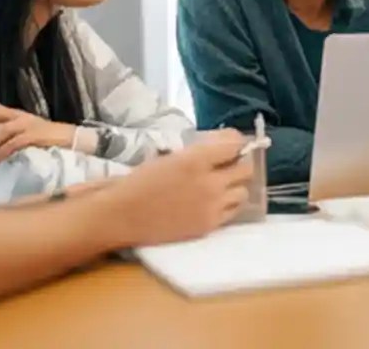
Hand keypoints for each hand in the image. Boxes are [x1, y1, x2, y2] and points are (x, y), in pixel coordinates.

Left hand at [0, 100, 74, 166]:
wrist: (69, 139)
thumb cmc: (43, 138)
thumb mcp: (21, 131)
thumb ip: (4, 133)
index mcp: (12, 112)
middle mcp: (18, 114)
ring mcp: (28, 124)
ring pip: (1, 131)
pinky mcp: (36, 135)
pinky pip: (14, 144)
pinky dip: (0, 154)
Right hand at [107, 130, 252, 246]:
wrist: (122, 215)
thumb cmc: (139, 182)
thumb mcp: (170, 157)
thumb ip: (199, 151)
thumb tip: (222, 145)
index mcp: (196, 159)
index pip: (236, 144)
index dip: (235, 143)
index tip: (231, 145)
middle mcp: (210, 182)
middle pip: (246, 169)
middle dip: (238, 165)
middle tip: (227, 167)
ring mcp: (211, 206)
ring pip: (243, 192)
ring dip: (234, 187)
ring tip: (221, 188)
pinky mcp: (208, 226)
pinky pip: (231, 212)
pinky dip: (226, 206)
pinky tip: (213, 204)